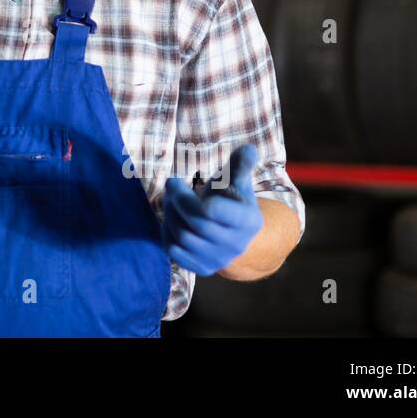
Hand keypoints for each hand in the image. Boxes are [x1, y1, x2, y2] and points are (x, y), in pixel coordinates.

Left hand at [160, 144, 263, 275]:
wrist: (230, 231)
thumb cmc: (229, 197)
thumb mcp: (236, 180)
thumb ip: (240, 164)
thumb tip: (249, 149)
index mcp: (248, 220)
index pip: (220, 213)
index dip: (201, 201)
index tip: (182, 183)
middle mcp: (237, 244)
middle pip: (196, 222)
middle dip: (178, 199)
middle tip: (171, 184)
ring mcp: (220, 259)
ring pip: (183, 236)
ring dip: (171, 214)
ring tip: (171, 200)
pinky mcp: (203, 268)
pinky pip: (175, 252)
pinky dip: (167, 233)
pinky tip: (172, 220)